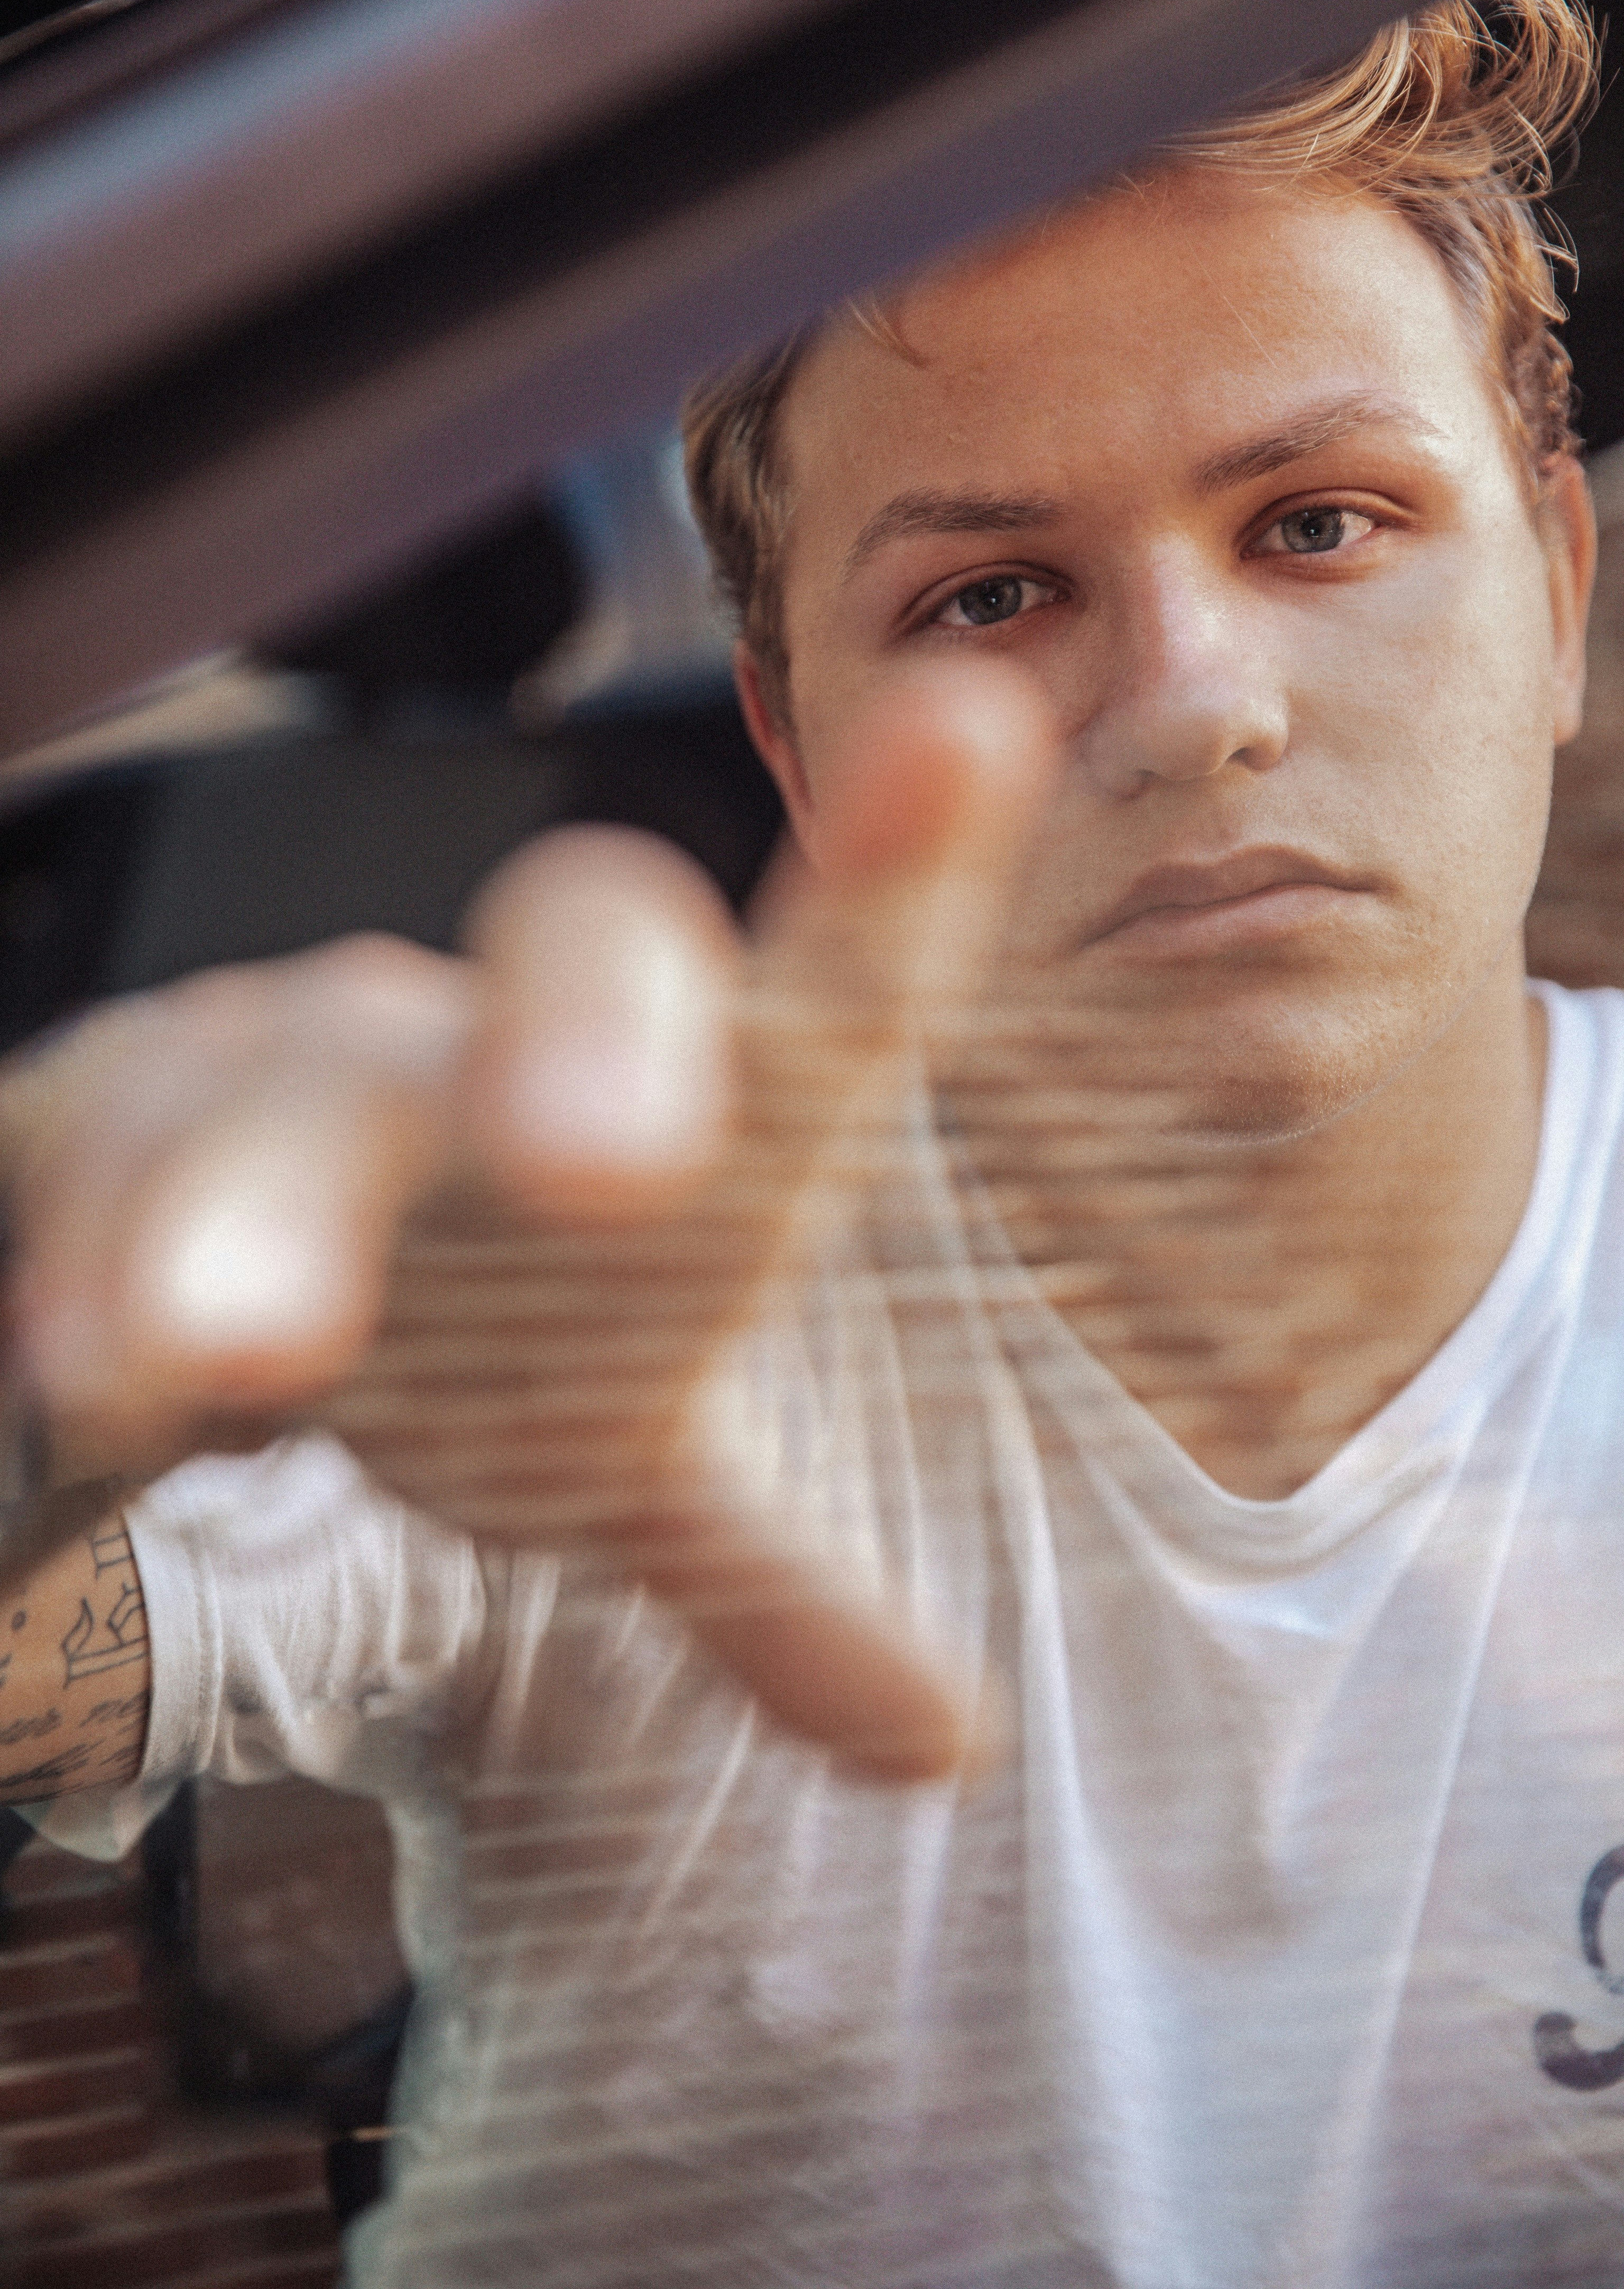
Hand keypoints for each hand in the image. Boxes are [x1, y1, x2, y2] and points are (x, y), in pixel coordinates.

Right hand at [0, 662, 1056, 1779]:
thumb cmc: (483, 1319)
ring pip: (300, 1088)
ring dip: (270, 1213)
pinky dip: (105, 1268)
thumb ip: (768, 1582)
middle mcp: (508, 1038)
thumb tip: (945, 1743)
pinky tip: (103, 1377)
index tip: (977, 732)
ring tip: (250, 1350)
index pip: (823, 976)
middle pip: (580, 961)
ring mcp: (315, 1061)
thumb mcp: (624, 1452)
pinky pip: (112, 1166)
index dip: (899, 863)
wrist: (244, 1258)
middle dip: (590, 1043)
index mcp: (685, 1093)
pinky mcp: (129, 1109)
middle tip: (616, 1164)